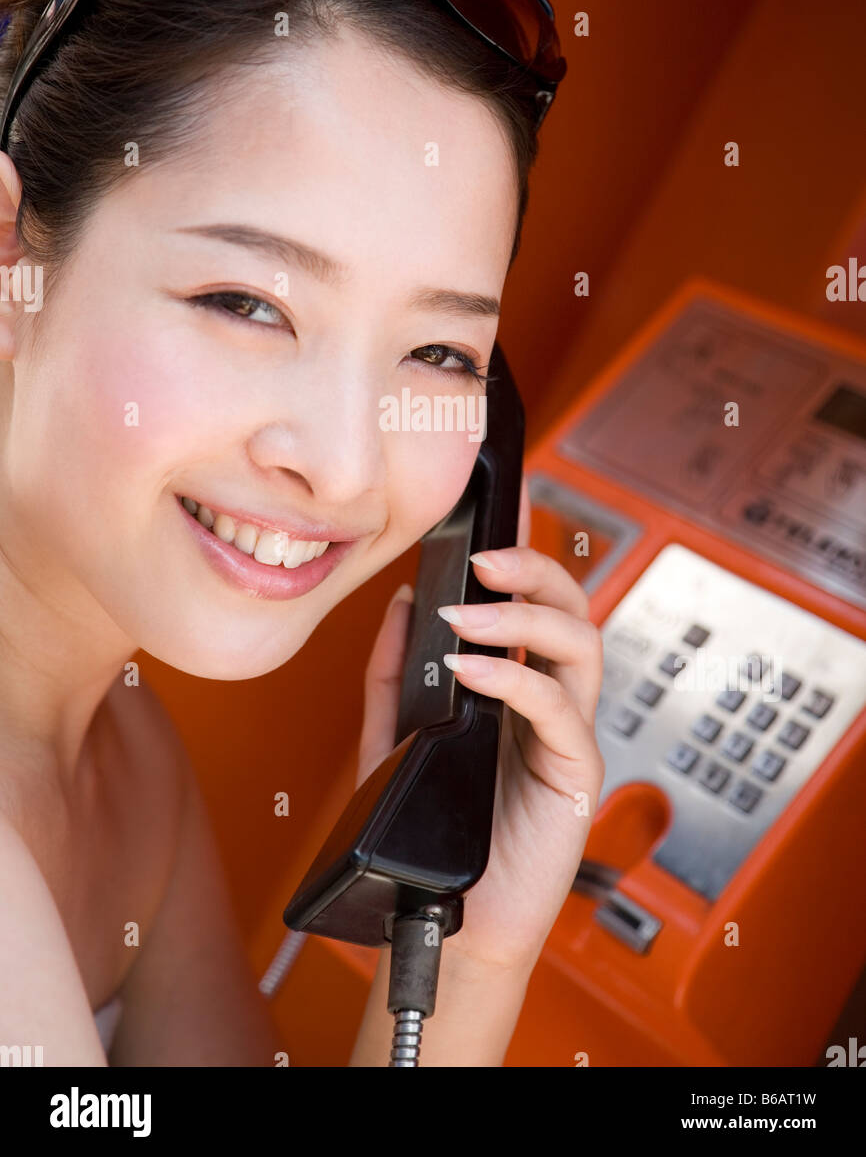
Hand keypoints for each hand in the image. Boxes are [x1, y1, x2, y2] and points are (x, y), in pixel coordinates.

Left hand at [356, 476, 604, 975]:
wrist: (440, 920)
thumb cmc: (430, 830)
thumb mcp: (397, 737)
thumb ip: (396, 672)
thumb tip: (399, 601)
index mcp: (517, 687)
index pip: (535, 602)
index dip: (528, 550)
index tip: (506, 503)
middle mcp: (551, 703)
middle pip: (572, 608)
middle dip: (535, 568)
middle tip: (483, 556)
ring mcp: (568, 737)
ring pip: (582, 645)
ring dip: (526, 615)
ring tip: (472, 609)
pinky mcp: (575, 777)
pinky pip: (562, 711)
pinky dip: (517, 678)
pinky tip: (474, 669)